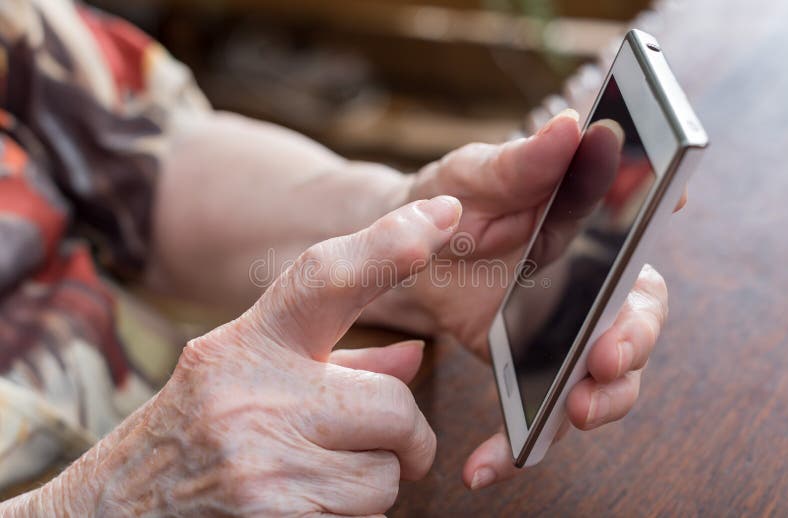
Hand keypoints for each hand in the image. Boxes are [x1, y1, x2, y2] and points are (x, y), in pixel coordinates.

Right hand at [6, 197, 462, 516]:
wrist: (109, 517)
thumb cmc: (188, 440)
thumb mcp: (245, 383)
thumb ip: (336, 365)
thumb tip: (414, 355)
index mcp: (244, 346)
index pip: (324, 278)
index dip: (389, 244)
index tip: (443, 214)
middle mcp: (251, 396)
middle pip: (394, 404)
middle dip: (407, 435)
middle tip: (393, 446)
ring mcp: (260, 464)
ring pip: (388, 473)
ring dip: (374, 481)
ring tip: (320, 480)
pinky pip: (365, 515)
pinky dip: (352, 515)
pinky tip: (304, 507)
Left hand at [367, 109, 686, 488]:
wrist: (400, 254)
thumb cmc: (443, 200)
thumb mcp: (472, 174)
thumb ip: (518, 160)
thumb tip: (570, 128)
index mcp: (583, 226)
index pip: (636, 233)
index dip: (654, 231)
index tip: (663, 223)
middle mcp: (585, 281)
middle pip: (636, 316)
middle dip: (633, 341)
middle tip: (607, 357)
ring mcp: (560, 329)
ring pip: (606, 374)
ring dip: (603, 399)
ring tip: (573, 412)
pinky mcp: (527, 366)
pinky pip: (541, 411)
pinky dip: (520, 443)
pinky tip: (488, 463)